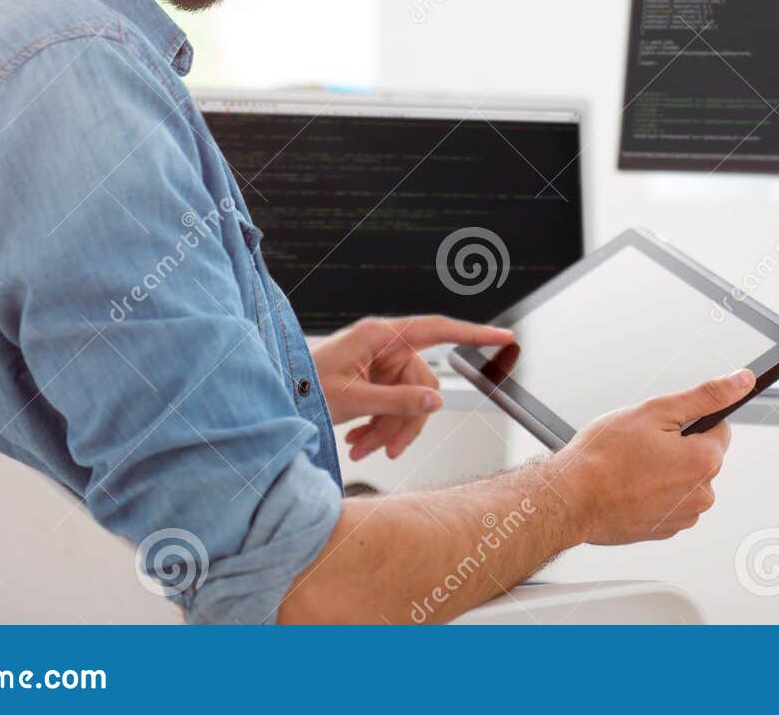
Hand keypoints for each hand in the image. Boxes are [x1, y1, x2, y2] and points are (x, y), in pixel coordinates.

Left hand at [311, 315, 513, 460]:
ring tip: (361, 450)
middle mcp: (383, 346)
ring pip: (408, 400)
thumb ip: (397, 400)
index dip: (473, 333)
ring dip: (387, 430)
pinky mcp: (372, 381)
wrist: (275, 397)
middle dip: (405, 421)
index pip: (438, 329)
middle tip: (388, 450)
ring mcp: (378, 364)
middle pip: (422, 383)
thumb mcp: (351, 398)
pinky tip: (358, 443)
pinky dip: (378, 428)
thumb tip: (436, 399)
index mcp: (380, 336)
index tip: (503, 337)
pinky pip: (392, 405)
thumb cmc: (302, 385)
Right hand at [551, 368, 753, 544]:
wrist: (569, 500)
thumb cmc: (603, 456)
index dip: (689, 420)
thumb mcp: (656, 410)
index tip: (663, 426)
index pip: (719, 427)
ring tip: (631, 467)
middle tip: (640, 445)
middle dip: (677, 445)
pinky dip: (653, 491)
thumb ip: (705, 396)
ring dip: (665, 470)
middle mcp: (702, 495)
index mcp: (705, 461)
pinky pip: (670, 500)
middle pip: (702, 455)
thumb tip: (742, 381)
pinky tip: (628, 486)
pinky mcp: (665, 530)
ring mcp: (683, 517)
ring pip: (685, 479)